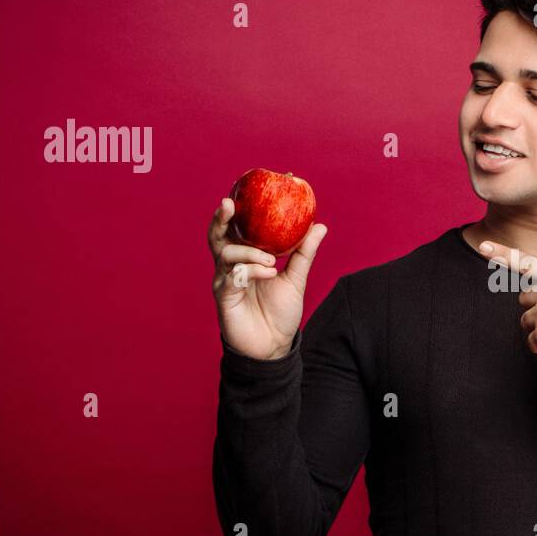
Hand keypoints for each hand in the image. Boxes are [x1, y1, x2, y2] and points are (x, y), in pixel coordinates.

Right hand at [208, 197, 327, 359]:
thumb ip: (304, 252)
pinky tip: (268, 273)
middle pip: (217, 235)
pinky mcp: (223, 297)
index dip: (238, 209)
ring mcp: (224, 281)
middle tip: (230, 204)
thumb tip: (320, 225)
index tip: (245, 190)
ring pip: (226, 254)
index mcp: (245, 257)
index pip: (236, 228)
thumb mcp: (296, 278)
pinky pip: (232, 277)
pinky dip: (251, 270)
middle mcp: (230, 266)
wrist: (274, 345)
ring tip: (271, 261)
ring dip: (249, 252)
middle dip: (221, 218)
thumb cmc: (281, 311)